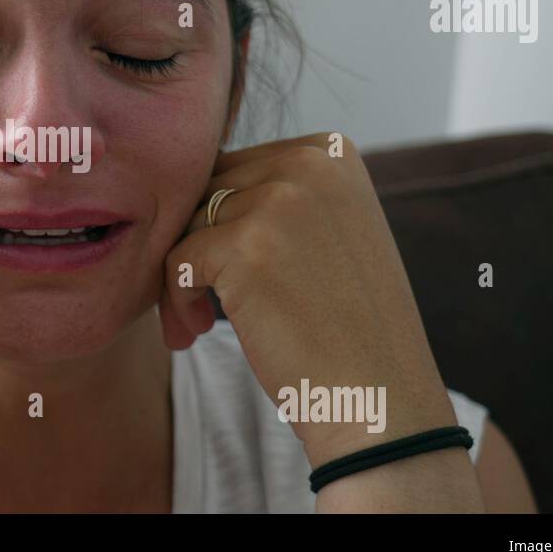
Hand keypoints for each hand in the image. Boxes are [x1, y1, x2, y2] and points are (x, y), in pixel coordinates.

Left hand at [158, 133, 460, 469]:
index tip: (224, 275)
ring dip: (178, 278)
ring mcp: (279, 201)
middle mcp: (310, 162)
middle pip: (204, 190)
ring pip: (185, 225)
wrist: (378, 399)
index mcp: (332, 152)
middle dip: (191, 247)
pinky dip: (174, 300)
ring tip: (198, 323)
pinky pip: (175, 260)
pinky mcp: (246, 247)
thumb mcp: (327, 232)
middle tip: (198, 305)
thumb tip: (187, 182)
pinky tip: (196, 332)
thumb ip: (275, 196)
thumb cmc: (344, 325)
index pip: (233, 167)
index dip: (214, 223)